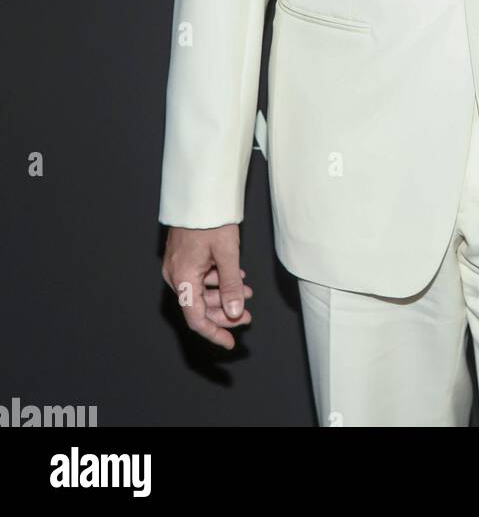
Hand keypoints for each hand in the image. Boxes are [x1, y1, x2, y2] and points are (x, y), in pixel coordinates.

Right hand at [161, 224, 253, 349]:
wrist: (199, 192)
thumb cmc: (211, 219)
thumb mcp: (227, 253)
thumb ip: (231, 285)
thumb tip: (235, 312)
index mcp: (183, 278)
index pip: (196, 318)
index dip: (214, 332)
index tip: (230, 342)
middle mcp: (175, 274)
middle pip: (199, 306)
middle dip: (225, 312)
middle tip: (247, 316)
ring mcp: (178, 265)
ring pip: (201, 291)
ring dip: (224, 294)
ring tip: (247, 292)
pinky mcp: (183, 256)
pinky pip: (199, 276)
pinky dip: (218, 280)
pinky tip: (236, 275)